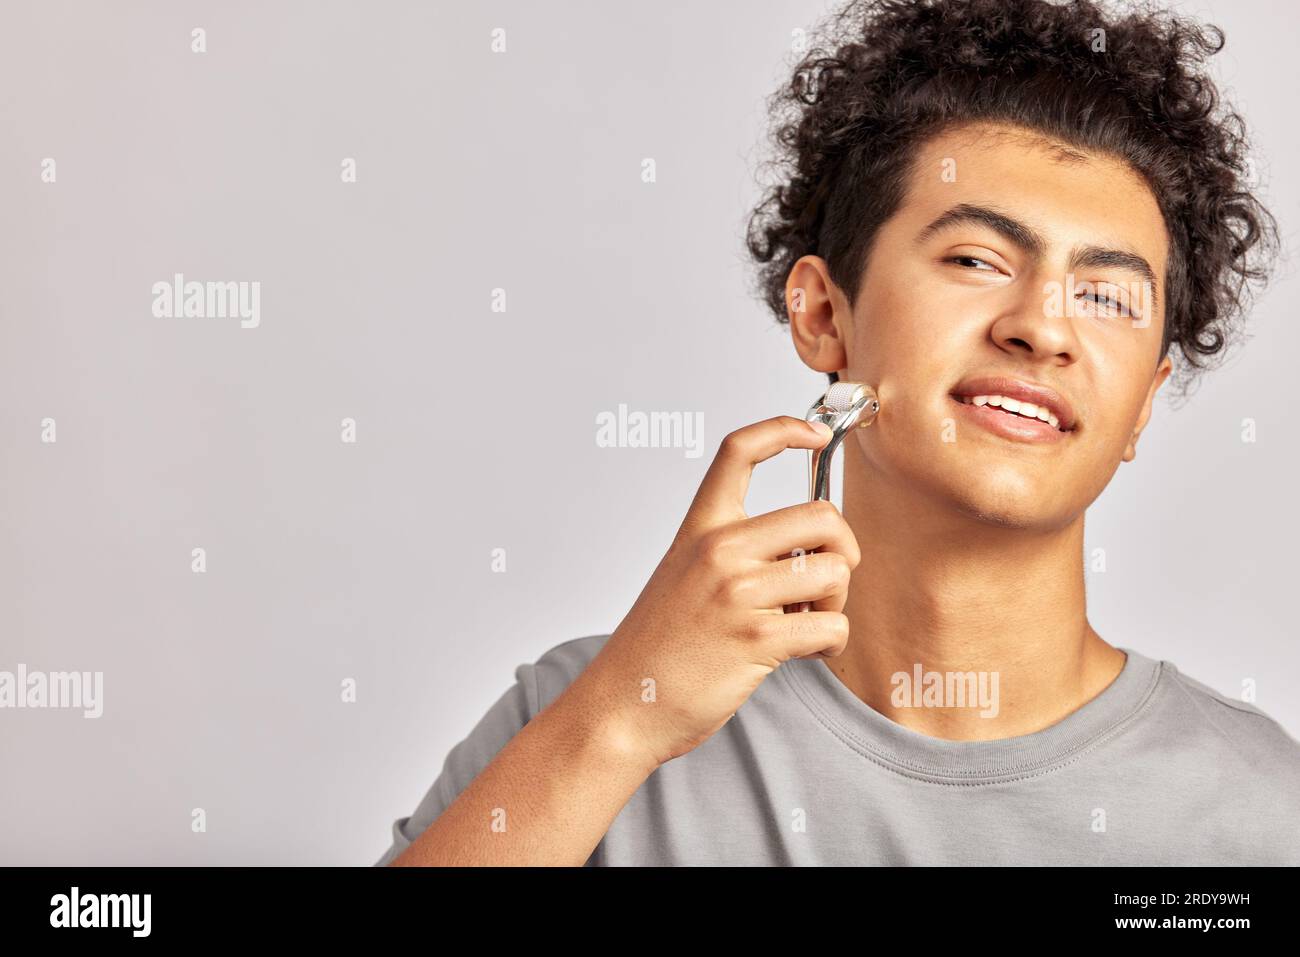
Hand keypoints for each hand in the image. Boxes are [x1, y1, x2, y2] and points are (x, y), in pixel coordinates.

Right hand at [577, 415, 860, 768]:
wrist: (623, 704)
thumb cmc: (658, 647)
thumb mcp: (683, 576)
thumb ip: (734, 552)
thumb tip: (809, 550)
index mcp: (700, 529)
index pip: (739, 451)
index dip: (786, 430)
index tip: (816, 435)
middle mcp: (719, 550)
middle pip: (821, 515)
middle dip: (842, 550)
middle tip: (823, 583)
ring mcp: (737, 592)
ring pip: (835, 572)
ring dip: (835, 602)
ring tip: (804, 623)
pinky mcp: (757, 638)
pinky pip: (832, 625)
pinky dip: (831, 642)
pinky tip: (806, 651)